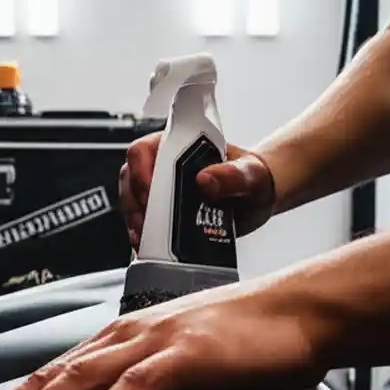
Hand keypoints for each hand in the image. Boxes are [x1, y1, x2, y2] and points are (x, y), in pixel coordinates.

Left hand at [0, 284, 324, 389]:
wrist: (294, 308)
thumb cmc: (239, 335)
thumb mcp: (175, 357)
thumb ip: (136, 380)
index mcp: (120, 337)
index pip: (52, 372)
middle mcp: (127, 335)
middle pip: (53, 376)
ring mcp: (156, 343)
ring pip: (85, 378)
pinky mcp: (189, 356)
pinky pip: (141, 384)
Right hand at [119, 134, 276, 247]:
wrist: (258, 200)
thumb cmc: (253, 178)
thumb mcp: (251, 175)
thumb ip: (233, 175)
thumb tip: (205, 180)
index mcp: (181, 145)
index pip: (145, 149)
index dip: (140, 170)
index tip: (149, 193)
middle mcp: (165, 163)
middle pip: (131, 176)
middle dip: (134, 202)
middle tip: (146, 223)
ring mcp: (162, 188)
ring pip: (132, 198)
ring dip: (135, 218)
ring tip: (145, 237)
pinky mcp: (163, 211)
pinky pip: (142, 218)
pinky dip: (142, 232)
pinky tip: (147, 244)